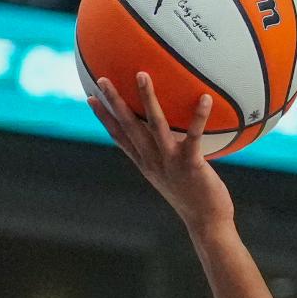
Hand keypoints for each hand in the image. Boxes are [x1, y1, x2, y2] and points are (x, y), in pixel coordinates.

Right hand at [87, 73, 233, 231]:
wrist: (206, 223)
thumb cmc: (195, 198)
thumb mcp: (175, 177)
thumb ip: (169, 158)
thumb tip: (177, 140)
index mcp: (146, 163)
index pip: (119, 137)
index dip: (104, 117)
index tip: (90, 98)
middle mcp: (152, 161)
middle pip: (129, 126)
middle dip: (114, 102)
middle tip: (102, 78)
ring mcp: (170, 162)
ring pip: (155, 125)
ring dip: (147, 99)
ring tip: (142, 75)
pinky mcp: (190, 164)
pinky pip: (194, 136)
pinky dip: (199, 116)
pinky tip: (206, 98)